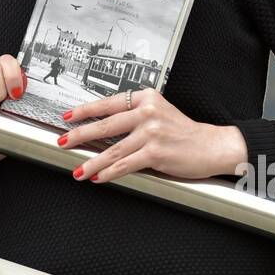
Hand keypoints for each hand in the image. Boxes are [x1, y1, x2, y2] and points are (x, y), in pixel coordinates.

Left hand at [59, 88, 246, 183]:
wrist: (212, 145)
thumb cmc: (184, 132)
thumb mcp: (159, 112)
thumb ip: (134, 115)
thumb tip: (102, 128)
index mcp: (146, 98)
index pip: (108, 103)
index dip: (85, 111)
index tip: (68, 116)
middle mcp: (147, 112)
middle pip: (105, 125)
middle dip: (79, 135)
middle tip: (63, 142)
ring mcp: (152, 132)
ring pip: (113, 150)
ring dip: (91, 162)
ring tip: (78, 169)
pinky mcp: (156, 152)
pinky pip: (126, 165)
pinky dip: (110, 172)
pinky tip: (98, 177)